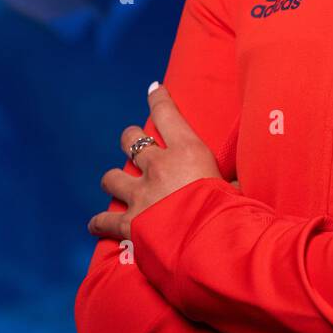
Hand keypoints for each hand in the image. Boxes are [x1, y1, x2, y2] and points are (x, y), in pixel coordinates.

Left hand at [86, 82, 223, 241]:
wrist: (210, 244)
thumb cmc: (230, 213)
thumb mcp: (235, 186)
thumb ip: (229, 182)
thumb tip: (236, 185)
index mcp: (187, 152)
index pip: (167, 114)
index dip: (159, 98)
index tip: (153, 89)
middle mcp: (158, 167)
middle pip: (130, 140)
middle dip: (130, 139)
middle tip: (133, 145)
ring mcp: (141, 195)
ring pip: (111, 178)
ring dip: (113, 180)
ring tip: (116, 184)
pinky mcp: (129, 223)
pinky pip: (104, 221)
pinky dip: (99, 223)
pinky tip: (96, 224)